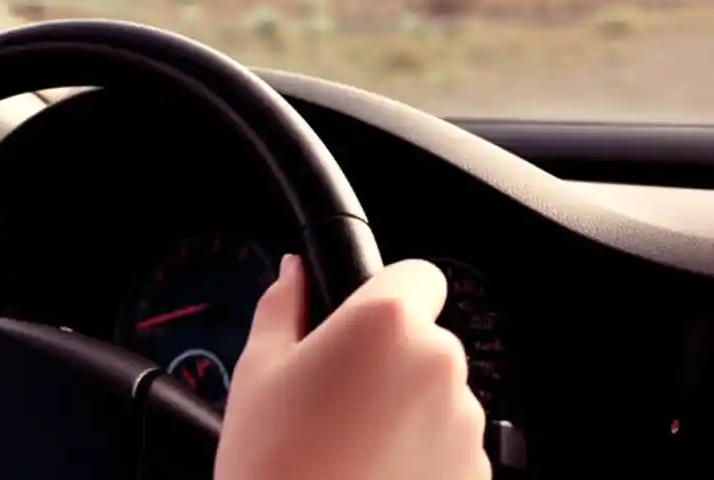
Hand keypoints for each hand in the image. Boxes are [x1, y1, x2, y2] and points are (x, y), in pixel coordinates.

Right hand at [215, 256, 488, 479]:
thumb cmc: (275, 465)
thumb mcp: (257, 372)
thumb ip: (281, 307)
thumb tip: (292, 274)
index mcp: (385, 325)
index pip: (417, 275)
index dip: (386, 293)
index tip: (358, 319)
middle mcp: (438, 366)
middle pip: (425, 339)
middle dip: (388, 358)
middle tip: (334, 394)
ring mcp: (465, 425)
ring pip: (438, 394)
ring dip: (405, 408)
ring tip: (348, 443)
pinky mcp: (476, 474)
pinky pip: (448, 444)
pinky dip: (420, 453)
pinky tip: (371, 472)